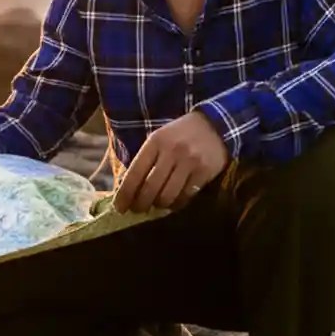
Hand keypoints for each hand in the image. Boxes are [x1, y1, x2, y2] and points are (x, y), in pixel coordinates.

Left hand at [113, 110, 228, 213]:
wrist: (214, 125)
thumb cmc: (180, 134)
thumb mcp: (159, 138)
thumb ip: (144, 159)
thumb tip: (126, 188)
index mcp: (155, 141)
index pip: (135, 173)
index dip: (125, 194)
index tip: (120, 207)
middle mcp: (171, 151)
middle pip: (150, 188)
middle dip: (140, 204)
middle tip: (137, 210)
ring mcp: (189, 162)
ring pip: (167, 195)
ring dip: (159, 205)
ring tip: (156, 205)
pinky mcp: (204, 172)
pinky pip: (186, 196)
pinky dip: (177, 203)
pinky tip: (173, 202)